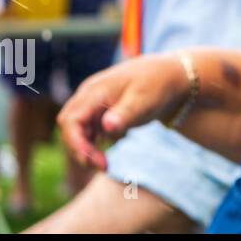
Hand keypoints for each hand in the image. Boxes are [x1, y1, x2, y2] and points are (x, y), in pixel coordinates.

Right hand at [57, 53, 190, 168]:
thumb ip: (126, 113)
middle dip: (79, 148)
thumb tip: (107, 126)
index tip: (92, 161)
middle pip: (69, 126)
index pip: (71, 120)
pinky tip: (105, 156)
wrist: (171, 75)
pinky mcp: (101, 112)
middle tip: (102, 166)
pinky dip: (92, 145)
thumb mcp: (146, 99)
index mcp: (96, 91)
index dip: (76, 143)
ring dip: (85, 149)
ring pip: (77, 130)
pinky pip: (87, 131)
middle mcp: (89, 96)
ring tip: (105, 165)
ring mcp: (94, 104)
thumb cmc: (158, 84)